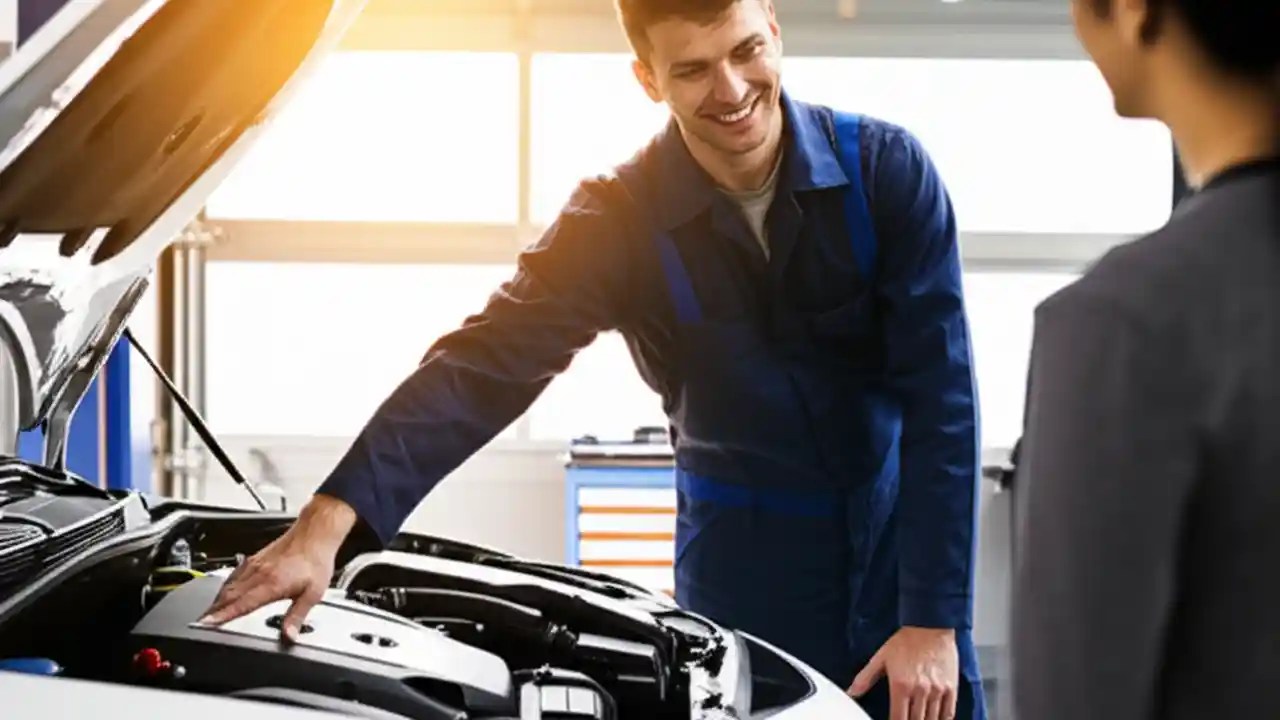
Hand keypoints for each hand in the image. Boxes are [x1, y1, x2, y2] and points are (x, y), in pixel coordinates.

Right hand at [199, 494, 356, 641]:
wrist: (316, 533)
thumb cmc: (316, 561)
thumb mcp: (313, 594)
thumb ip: (297, 616)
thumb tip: (289, 636)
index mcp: (271, 584)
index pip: (240, 604)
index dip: (222, 616)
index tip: (205, 624)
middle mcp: (259, 573)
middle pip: (228, 596)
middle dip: (212, 611)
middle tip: (199, 624)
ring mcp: (255, 565)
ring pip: (229, 585)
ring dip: (217, 600)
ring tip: (207, 614)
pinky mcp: (256, 559)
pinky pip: (234, 575)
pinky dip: (225, 587)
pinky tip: (224, 592)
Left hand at [848, 626, 958, 719]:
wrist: (930, 625)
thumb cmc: (906, 640)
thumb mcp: (881, 658)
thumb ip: (865, 678)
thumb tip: (851, 692)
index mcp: (900, 685)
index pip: (897, 719)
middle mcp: (919, 690)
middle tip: (905, 719)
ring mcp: (936, 690)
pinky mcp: (950, 688)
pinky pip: (948, 713)